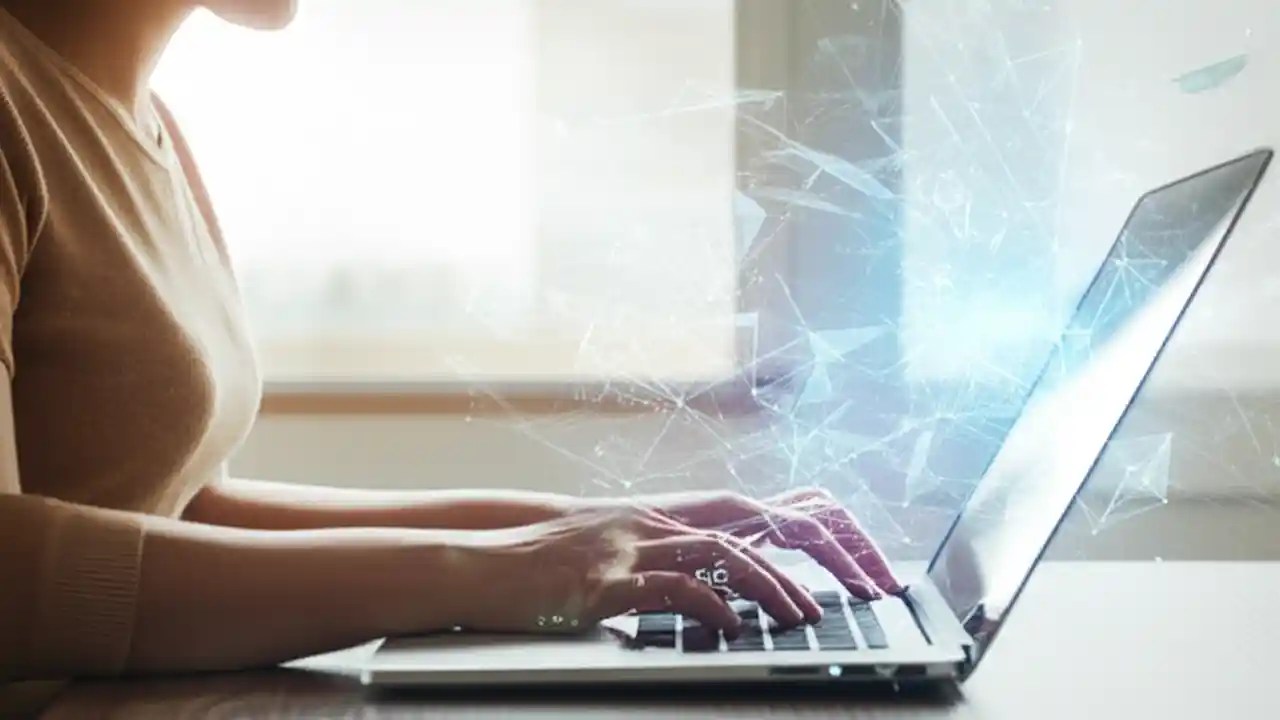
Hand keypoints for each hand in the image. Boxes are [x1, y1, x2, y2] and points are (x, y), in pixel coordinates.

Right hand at [456, 504, 823, 637]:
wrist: (488, 561)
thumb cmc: (556, 563)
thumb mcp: (624, 553)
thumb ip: (676, 559)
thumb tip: (734, 586)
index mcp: (669, 514)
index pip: (761, 506)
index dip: (817, 526)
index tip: (859, 561)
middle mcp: (660, 520)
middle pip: (760, 517)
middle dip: (823, 546)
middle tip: (865, 585)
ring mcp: (634, 545)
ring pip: (724, 551)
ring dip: (773, 585)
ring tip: (802, 618)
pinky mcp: (607, 580)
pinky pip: (672, 587)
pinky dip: (710, 608)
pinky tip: (731, 630)